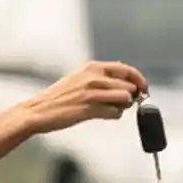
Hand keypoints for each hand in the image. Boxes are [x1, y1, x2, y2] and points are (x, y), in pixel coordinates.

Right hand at [22, 61, 148, 134]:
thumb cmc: (59, 97)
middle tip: (121, 104)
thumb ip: (102, 77)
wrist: (39, 111)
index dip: (139, 80)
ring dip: (122, 107)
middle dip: (130, 97)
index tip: (144, 89)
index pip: (126, 70)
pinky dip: (113, 115)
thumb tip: (127, 82)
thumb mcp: (80, 78)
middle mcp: (94, 77)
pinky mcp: (89, 109)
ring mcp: (92, 93)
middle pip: (129, 87)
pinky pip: (115, 113)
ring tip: (110, 109)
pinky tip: (102, 115)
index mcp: (92, 67)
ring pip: (125, 99)